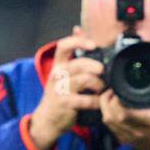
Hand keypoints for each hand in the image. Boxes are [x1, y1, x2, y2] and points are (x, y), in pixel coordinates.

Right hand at [28, 28, 104, 149]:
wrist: (47, 120)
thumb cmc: (59, 94)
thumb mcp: (62, 73)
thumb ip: (71, 53)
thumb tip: (78, 29)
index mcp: (57, 65)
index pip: (63, 46)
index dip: (78, 41)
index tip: (93, 44)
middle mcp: (57, 75)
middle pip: (78, 64)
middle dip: (94, 66)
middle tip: (102, 72)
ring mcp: (60, 89)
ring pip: (85, 80)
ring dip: (99, 85)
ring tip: (102, 89)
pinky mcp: (65, 103)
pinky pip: (87, 99)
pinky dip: (97, 101)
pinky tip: (99, 103)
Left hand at [99, 76, 149, 149]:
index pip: (126, 112)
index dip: (117, 100)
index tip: (119, 88)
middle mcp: (139, 131)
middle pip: (112, 116)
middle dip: (107, 100)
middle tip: (113, 89)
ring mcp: (131, 138)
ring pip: (108, 121)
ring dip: (106, 107)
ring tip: (111, 96)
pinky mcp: (126, 141)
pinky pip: (110, 127)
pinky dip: (108, 115)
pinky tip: (113, 108)